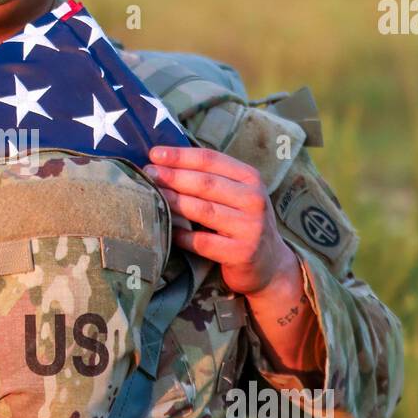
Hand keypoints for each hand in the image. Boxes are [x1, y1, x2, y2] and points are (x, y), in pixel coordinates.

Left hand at [143, 145, 299, 296]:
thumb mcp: (237, 194)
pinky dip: (181, 235)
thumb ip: (211, 178)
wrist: (270, 264)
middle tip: (147, 173)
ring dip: (173, 201)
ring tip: (151, 194)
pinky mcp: (241, 253)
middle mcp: (253, 200)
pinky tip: (167, 229)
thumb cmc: (243, 222)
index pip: (211, 160)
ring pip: (203, 210)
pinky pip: (202, 242)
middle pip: (205, 183)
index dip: (180, 155)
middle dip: (172, 176)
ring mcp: (249, 227)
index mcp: (250, 179)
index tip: (155, 154)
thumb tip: (165, 162)